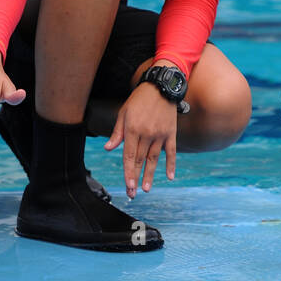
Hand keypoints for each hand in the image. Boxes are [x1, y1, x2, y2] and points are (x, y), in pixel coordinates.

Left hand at [104, 81, 177, 197]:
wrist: (161, 86)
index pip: (128, 156)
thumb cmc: (139, 99)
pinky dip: (171, 164)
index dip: (127, 172)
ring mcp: (160, 134)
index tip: (127, 185)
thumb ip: (117, 132)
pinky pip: (171, 152)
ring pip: (153, 159)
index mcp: (132, 129)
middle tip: (132, 193)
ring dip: (149, 175)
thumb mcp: (123, 113)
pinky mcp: (171, 133)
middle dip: (135, 178)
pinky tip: (169, 176)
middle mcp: (146, 134)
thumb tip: (108, 148)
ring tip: (146, 189)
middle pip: (139, 160)